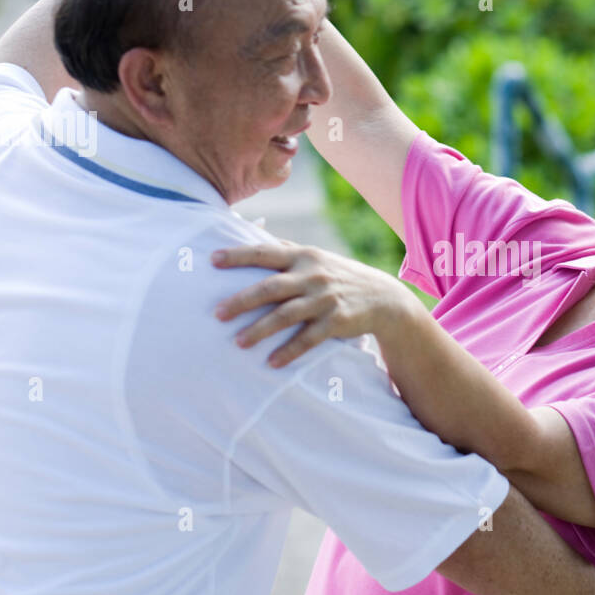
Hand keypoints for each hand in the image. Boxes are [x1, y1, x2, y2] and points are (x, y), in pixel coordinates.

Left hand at [212, 241, 419, 367]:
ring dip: (260, 330)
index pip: (264, 253)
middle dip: (242, 301)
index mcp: (303, 256)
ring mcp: (324, 299)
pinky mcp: (336, 321)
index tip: (212, 260)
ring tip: (238, 342)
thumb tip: (252, 231)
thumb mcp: (316, 256)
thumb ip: (286, 249)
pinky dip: (289, 351)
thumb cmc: (338, 275)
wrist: (382, 297)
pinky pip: (308, 339)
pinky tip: (271, 363)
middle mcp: (312, 275)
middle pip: (270, 287)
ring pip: (286, 315)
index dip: (238, 255)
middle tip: (217, 314)